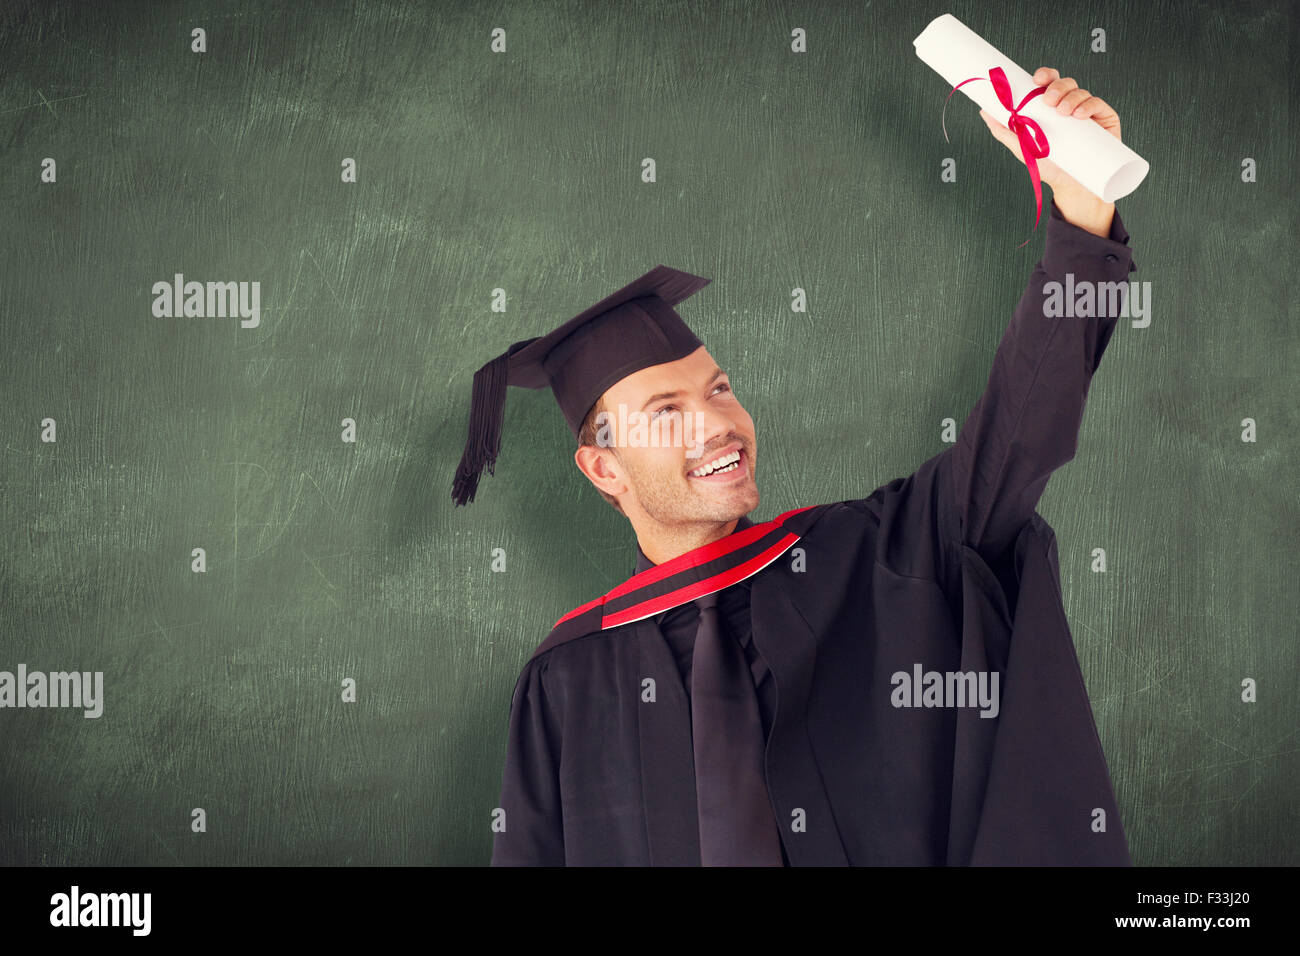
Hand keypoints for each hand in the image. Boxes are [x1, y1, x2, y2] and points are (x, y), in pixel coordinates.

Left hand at [979, 67, 1118, 236]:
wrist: (1072, 187)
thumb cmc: (1049, 166)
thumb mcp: (1022, 148)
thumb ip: (1004, 130)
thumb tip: (984, 111)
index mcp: (1051, 107)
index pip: (1049, 83)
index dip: (1045, 75)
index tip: (1036, 80)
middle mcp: (1070, 105)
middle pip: (1065, 83)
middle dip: (1056, 86)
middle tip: (1048, 101)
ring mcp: (1088, 112)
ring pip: (1080, 92)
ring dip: (1071, 97)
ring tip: (1063, 113)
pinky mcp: (1105, 120)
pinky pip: (1098, 104)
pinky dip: (1089, 105)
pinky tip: (1079, 114)